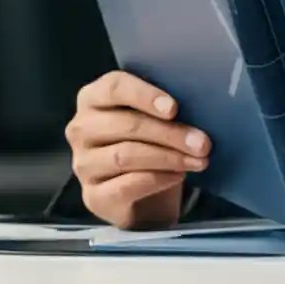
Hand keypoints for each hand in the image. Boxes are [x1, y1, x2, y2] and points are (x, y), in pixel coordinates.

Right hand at [65, 71, 211, 228]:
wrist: (145, 196)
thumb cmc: (152, 144)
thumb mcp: (156, 119)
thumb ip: (164, 106)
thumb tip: (197, 103)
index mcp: (93, 98)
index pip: (113, 87)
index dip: (145, 95)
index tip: (174, 108)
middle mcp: (81, 129)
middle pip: (126, 124)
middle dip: (169, 133)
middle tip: (202, 142)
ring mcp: (83, 164)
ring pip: (126, 156)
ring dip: (169, 157)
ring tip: (199, 160)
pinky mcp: (93, 196)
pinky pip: (127, 185)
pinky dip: (158, 179)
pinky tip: (179, 175)